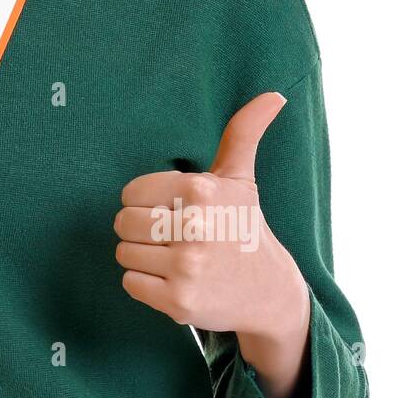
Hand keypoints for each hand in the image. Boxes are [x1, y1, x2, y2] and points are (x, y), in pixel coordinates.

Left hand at [112, 92, 307, 341]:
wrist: (270, 293)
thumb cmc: (244, 228)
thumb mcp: (241, 180)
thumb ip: (243, 133)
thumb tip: (274, 95)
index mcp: (201, 190)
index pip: (131, 192)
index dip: (146, 202)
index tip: (173, 211)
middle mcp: (194, 227)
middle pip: (123, 222)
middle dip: (140, 230)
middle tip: (172, 237)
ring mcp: (186, 268)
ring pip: (124, 253)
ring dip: (143, 257)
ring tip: (175, 258)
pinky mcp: (178, 302)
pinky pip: (130, 283)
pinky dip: (145, 284)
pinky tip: (174, 280)